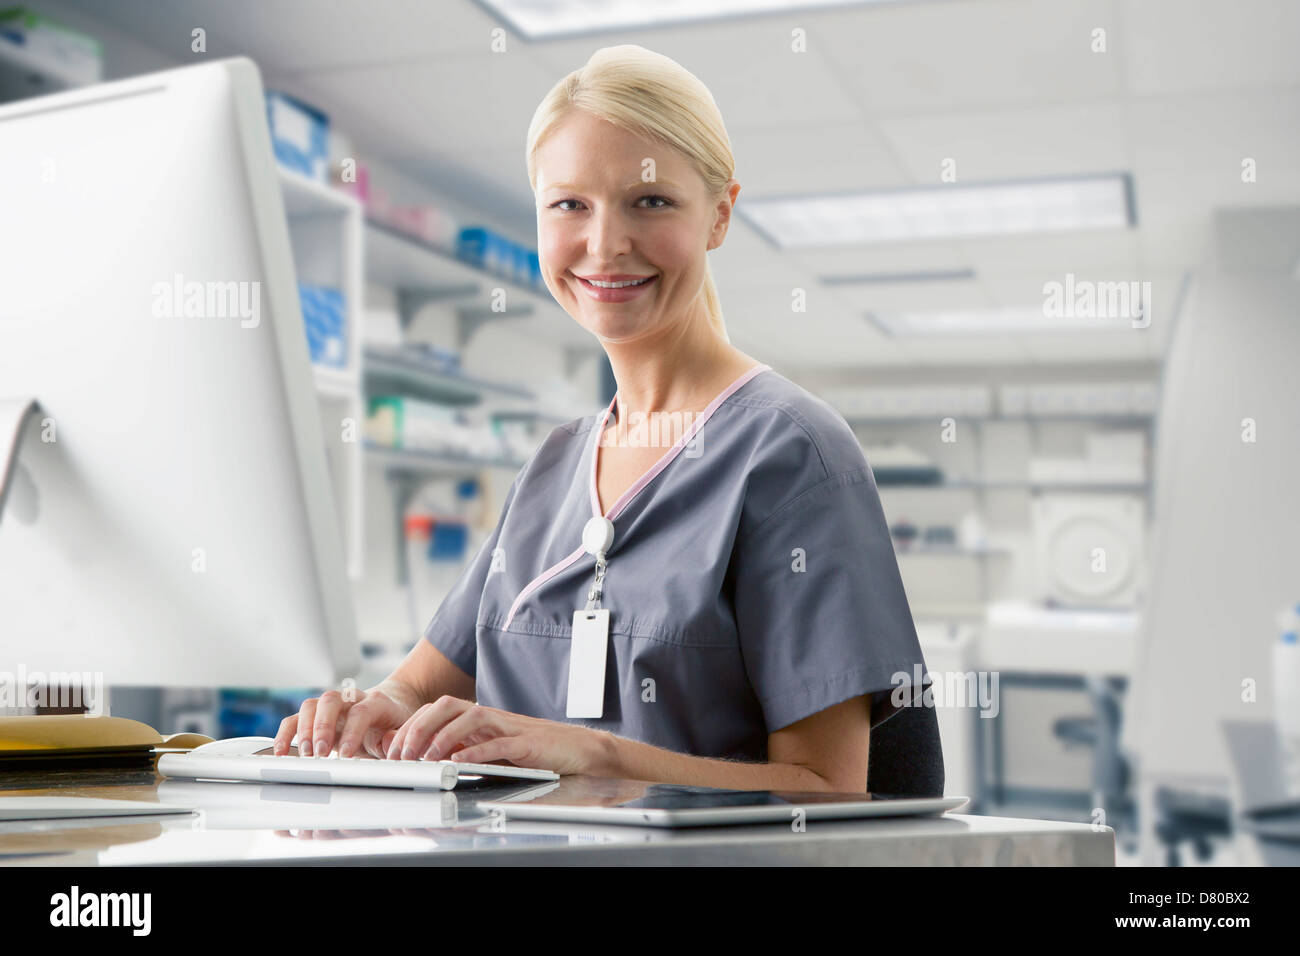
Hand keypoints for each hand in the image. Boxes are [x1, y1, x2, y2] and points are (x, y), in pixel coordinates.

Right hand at [273, 680, 422, 757]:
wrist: (393, 703)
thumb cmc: (395, 721)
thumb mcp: (404, 731)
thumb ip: (397, 740)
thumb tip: (389, 746)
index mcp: (375, 702)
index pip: (361, 712)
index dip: (352, 732)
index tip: (346, 755)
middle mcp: (351, 699)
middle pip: (330, 701)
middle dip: (322, 727)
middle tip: (321, 753)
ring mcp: (331, 706)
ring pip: (310, 706)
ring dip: (303, 730)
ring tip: (305, 755)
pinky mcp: (317, 716)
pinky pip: (295, 719)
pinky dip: (285, 733)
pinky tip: (281, 752)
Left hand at [385, 696, 614, 776]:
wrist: (576, 750)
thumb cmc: (533, 752)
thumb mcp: (489, 749)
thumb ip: (460, 748)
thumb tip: (421, 753)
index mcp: (479, 718)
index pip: (436, 710)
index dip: (411, 726)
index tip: (393, 750)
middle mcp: (491, 717)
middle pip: (447, 706)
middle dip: (419, 727)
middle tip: (403, 754)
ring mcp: (509, 727)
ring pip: (470, 718)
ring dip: (443, 736)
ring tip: (427, 756)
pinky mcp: (527, 743)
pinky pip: (499, 743)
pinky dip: (477, 752)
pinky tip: (460, 763)